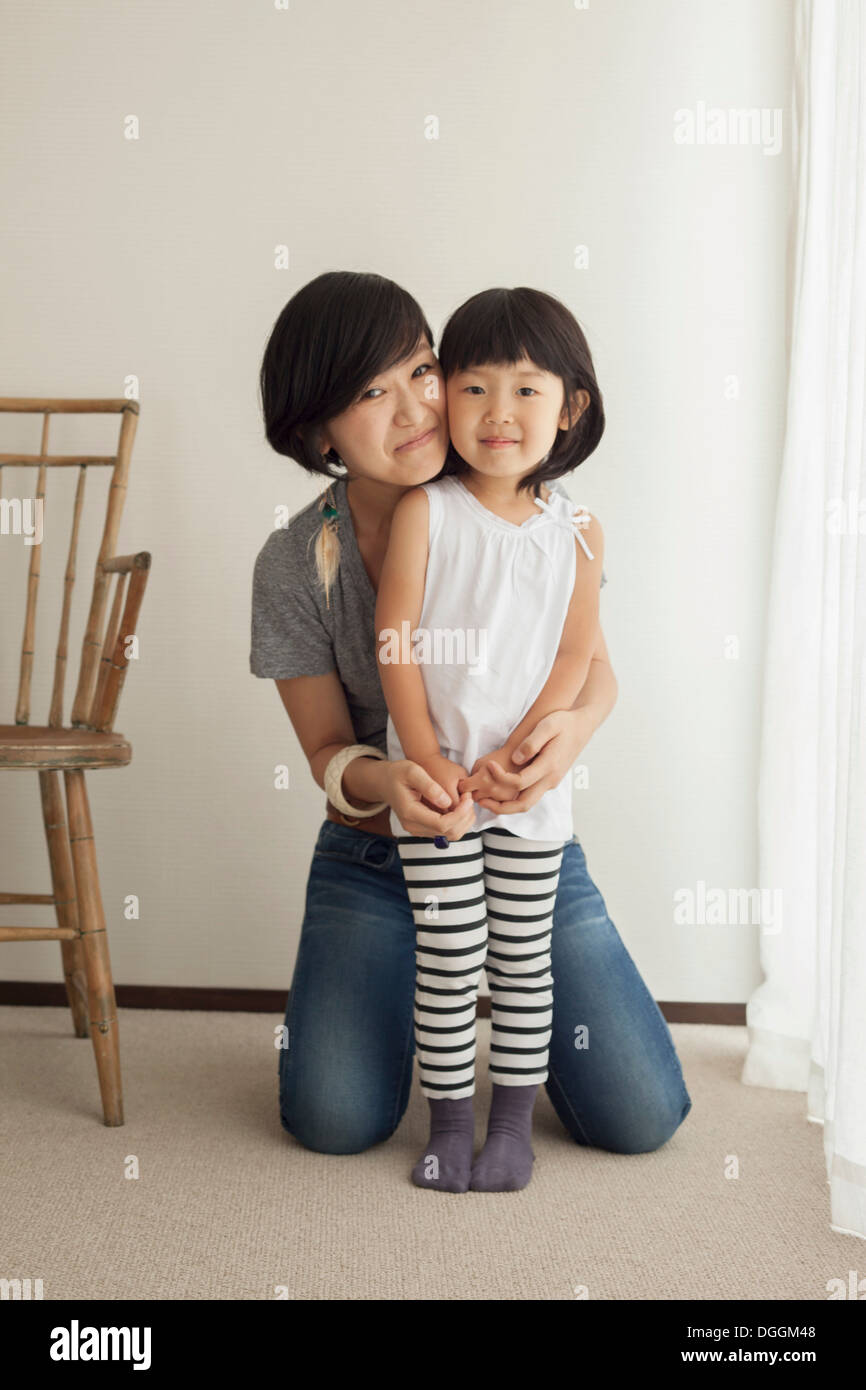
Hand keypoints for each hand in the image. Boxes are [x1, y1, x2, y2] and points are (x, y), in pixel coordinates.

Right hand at [383, 757, 476, 840]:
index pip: (442, 824)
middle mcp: (413, 826)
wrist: (385, 782)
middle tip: (469, 798)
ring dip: (464, 821)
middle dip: (465, 817)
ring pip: (450, 835)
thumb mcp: (412, 771)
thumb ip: (429, 786)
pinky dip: (458, 821)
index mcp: (410, 813)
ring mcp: (418, 830)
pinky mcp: (423, 829)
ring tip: (466, 802)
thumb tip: (447, 801)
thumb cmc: (398, 773)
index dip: (460, 814)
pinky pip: (446, 832)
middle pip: (449, 833)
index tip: (468, 798)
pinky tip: (460, 806)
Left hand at [469, 709, 593, 815]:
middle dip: (500, 807)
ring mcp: (551, 782)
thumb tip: (516, 759)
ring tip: (485, 800)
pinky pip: (529, 797)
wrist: (582, 726)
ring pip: (527, 804)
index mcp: (549, 766)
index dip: (500, 777)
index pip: (520, 782)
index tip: (488, 766)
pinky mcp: (549, 781)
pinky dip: (513, 800)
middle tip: (480, 800)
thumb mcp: (548, 725)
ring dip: (505, 807)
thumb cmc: (563, 723)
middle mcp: (551, 779)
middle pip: (523, 804)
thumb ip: (532, 742)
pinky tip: (499, 792)